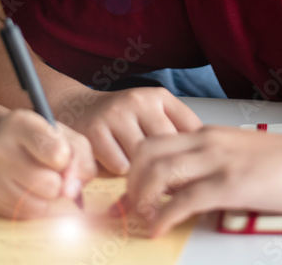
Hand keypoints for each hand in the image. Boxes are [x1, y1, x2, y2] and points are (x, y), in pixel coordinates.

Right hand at [0, 109, 95, 218]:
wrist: (3, 141)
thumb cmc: (42, 138)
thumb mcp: (66, 135)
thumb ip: (79, 159)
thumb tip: (71, 192)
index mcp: (20, 122)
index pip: (58, 154)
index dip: (67, 159)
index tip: (61, 153)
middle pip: (50, 185)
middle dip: (59, 182)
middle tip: (52, 170)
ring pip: (39, 206)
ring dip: (48, 198)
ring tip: (41, 179)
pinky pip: (26, 216)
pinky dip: (34, 207)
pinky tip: (29, 189)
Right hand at [56, 86, 201, 174]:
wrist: (79, 108)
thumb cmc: (123, 120)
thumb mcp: (153, 115)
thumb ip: (176, 132)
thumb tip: (202, 162)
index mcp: (159, 96)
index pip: (190, 128)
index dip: (192, 154)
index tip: (191, 170)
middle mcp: (139, 100)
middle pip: (169, 146)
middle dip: (170, 170)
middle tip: (167, 185)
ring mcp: (116, 113)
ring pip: (143, 159)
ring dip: (143, 173)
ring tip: (140, 175)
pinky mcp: (95, 130)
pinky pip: (119, 166)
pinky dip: (120, 173)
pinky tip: (116, 166)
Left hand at [125, 126, 281, 236]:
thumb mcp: (240, 155)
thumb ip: (212, 164)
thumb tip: (187, 187)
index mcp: (208, 134)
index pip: (154, 141)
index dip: (134, 167)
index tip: (130, 192)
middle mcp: (207, 141)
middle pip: (147, 152)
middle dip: (130, 182)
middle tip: (130, 207)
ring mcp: (219, 160)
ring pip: (160, 171)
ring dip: (141, 198)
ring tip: (140, 219)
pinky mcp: (232, 184)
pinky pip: (185, 199)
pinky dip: (164, 216)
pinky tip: (158, 229)